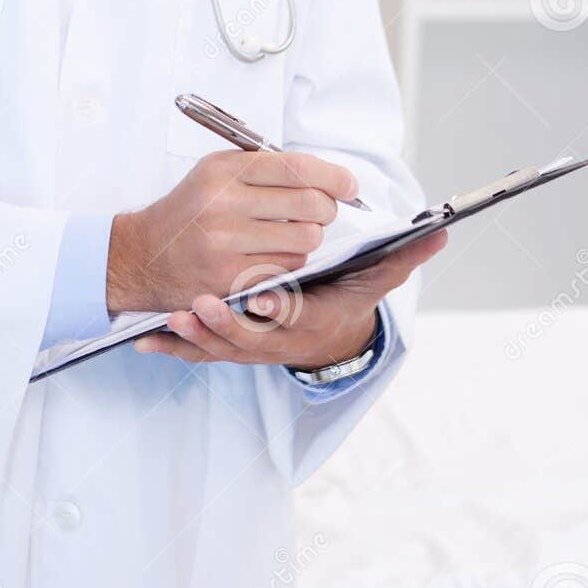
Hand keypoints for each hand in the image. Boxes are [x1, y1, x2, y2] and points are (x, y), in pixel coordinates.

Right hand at [106, 144, 360, 314]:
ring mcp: (226, 244)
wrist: (145, 255)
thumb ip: (265, 168)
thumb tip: (326, 176)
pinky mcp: (230, 279)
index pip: (297, 168)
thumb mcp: (216, 171)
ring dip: (308, 238)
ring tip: (289, 233)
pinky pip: (288, 268)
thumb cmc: (191, 209)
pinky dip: (289, 262)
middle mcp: (223, 203)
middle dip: (326, 209)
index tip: (349, 186)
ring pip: (305, 240)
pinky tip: (271, 255)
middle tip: (321, 211)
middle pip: (310, 205)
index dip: (333, 177)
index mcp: (224, 170)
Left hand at [132, 229, 447, 369]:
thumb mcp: (375, 281)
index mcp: (312, 320)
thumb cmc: (345, 300)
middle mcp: (279, 340)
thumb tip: (440, 233)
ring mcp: (251, 347)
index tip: (261, 298)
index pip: (296, 317)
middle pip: (248, 340)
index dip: (279, 311)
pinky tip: (146, 341)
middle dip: (223, 327)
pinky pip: (198, 354)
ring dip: (194, 338)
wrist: (327, 338)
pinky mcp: (228, 347)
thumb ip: (402, 256)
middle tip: (197, 306)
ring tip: (170, 318)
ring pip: (220, 350)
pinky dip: (173, 349)